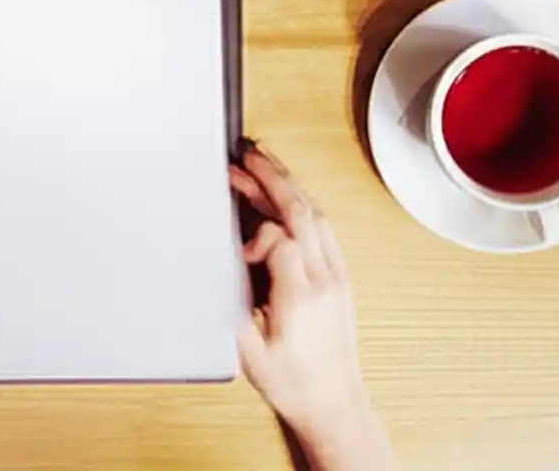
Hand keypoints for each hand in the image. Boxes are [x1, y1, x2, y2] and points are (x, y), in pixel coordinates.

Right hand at [231, 144, 396, 470]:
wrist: (334, 403)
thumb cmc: (294, 383)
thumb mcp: (249, 353)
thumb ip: (232, 308)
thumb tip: (218, 270)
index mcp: (300, 298)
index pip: (280, 239)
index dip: (254, 235)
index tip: (238, 251)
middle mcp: (324, 281)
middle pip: (302, 213)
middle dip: (272, 179)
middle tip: (246, 156)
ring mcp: (336, 276)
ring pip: (316, 216)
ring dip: (287, 185)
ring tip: (261, 164)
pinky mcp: (340, 278)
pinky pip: (324, 228)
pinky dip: (302, 204)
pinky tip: (285, 195)